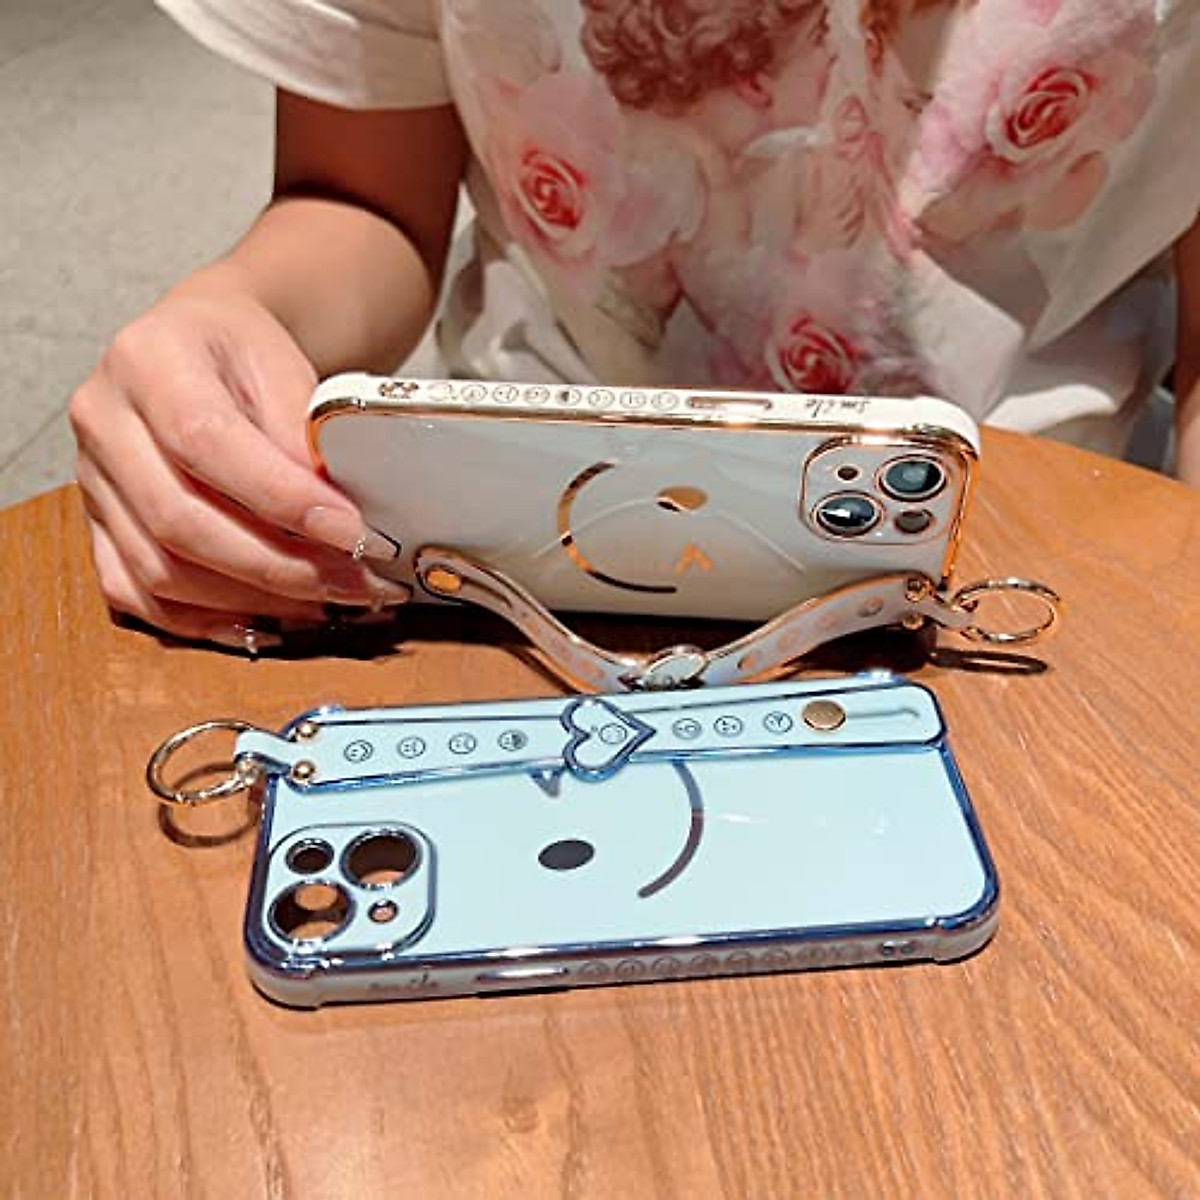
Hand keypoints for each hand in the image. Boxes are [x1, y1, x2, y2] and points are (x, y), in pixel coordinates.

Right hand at [70, 283, 408, 650]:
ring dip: (254, 599)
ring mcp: (93, 479)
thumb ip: (303, 434)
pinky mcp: (97, 525)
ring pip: (160, 570)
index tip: (351, 532)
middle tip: (353, 579)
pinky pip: (138, 594)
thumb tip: (334, 514)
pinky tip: (268, 621)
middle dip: (280, 566)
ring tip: (327, 600)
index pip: (207, 443)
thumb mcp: (284, 364)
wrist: (203, 346)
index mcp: (148, 361)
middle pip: (180, 521)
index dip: (283, 500)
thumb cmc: (243, 352)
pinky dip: (206, 621)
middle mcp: (103, 420)